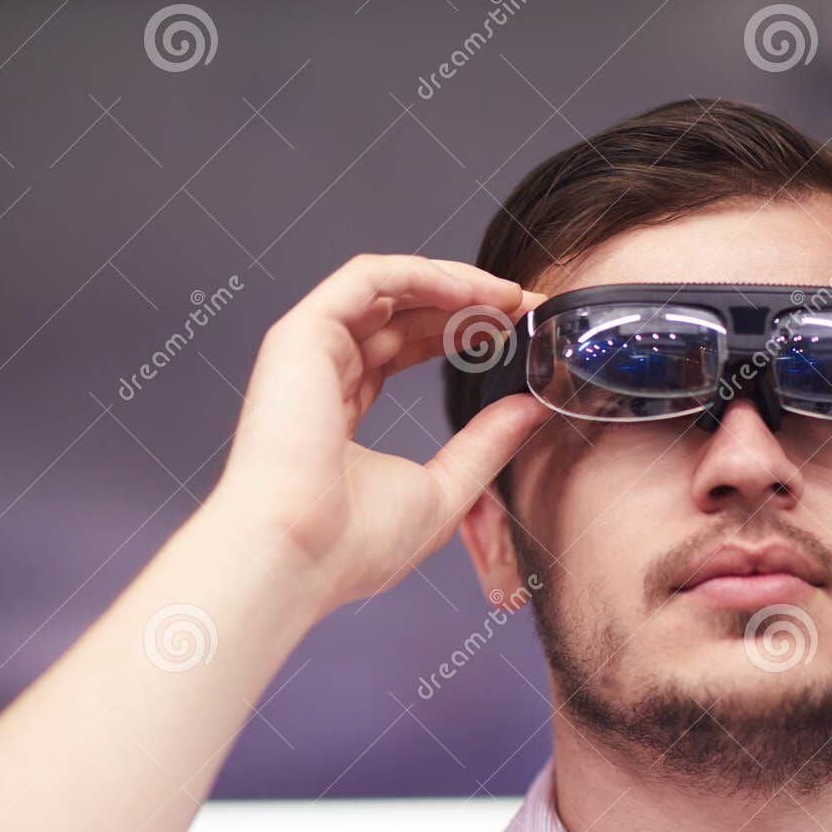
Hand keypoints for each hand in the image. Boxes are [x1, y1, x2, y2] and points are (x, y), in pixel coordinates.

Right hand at [212, 254, 550, 609]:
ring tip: (511, 298)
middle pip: (400, 315)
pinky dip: (425, 275)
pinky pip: (369, 278)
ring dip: (455, 285)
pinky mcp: (302, 334)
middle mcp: (322, 375)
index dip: (461, 334)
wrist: (299, 555)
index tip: (517, 334)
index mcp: (342, 414)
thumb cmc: (352, 545)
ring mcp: (309, 352)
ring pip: (388, 288)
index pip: (403, 351)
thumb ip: (486, 443)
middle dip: (468, 306)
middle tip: (527, 309)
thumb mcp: (444, 489)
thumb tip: (531, 406)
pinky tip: (474, 292)